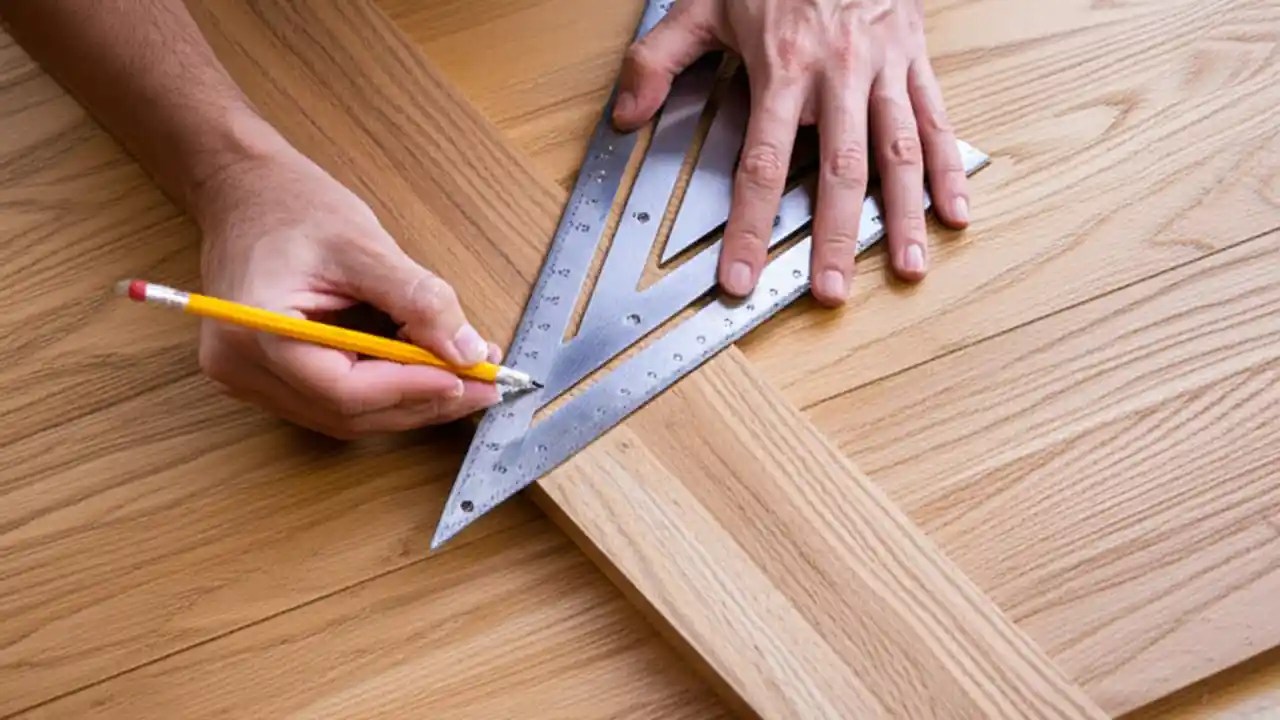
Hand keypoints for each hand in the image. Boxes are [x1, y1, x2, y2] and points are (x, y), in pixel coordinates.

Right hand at [192, 144, 500, 438]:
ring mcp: (247, 377)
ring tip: (465, 378)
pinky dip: (383, 393)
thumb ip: (418, 300)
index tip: (469, 377)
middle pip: (347, 412)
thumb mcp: (364, 244)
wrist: (242, 189)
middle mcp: (240, 367)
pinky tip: (423, 373)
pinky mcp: (266, 376)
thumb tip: (467, 350)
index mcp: (256, 330)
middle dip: (423, 400)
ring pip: (344, 416)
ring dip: (409, 402)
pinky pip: (333, 402)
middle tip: (484, 384)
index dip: (413, 389)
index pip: (344, 389)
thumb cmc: (291, 204)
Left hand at [613, 0, 969, 305]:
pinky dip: (949, 168)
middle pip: (840, 170)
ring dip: (904, 215)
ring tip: (908, 267)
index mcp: (783, 66)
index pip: (762, 163)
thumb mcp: (702, 2)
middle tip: (831, 292)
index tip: (741, 275)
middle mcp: (838, 75)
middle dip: (836, 237)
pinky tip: (955, 212)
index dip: (750, 226)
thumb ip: (658, 60)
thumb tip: (626, 116)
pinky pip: (936, 119)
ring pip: (898, 152)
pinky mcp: (914, 60)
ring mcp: (882, 68)